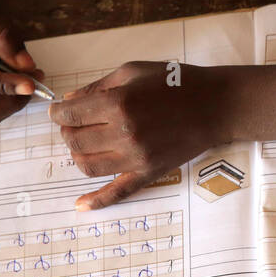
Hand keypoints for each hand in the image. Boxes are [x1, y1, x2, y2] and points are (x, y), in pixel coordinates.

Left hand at [48, 61, 231, 210]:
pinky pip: (118, 192)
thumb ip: (98, 86)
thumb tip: (69, 101)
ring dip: (78, 155)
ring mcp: (137, 157)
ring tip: (86, 144)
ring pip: (87, 166)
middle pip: (74, 141)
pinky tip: (80, 205)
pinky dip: (97, 201)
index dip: (58, 112)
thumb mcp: (134, 71)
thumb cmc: (178, 83)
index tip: (60, 111)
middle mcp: (124, 133)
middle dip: (68, 131)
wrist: (217, 105)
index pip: (69, 115)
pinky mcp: (150, 172)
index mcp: (118, 103)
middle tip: (77, 124)